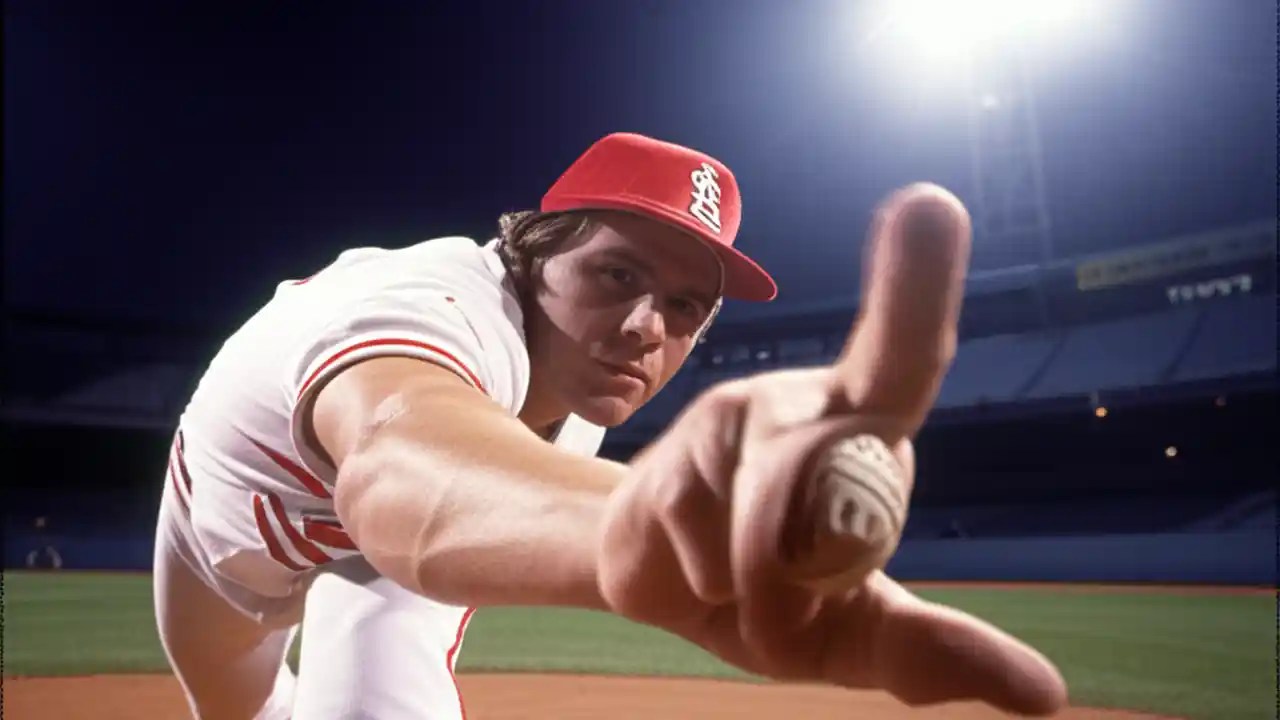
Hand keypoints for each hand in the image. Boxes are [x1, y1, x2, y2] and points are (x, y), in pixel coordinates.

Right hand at [597, 184, 1066, 714]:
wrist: (666, 588)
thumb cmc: (776, 595)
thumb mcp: (859, 632)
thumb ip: (936, 649)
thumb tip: (1044, 692)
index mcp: (863, 432)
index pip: (902, 354)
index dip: (914, 285)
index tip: (925, 205)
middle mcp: (799, 407)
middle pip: (828, 477)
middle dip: (804, 578)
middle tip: (785, 613)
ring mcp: (728, 423)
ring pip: (760, 523)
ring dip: (758, 596)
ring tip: (740, 589)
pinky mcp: (664, 459)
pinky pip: (699, 546)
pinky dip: (705, 591)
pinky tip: (690, 567)